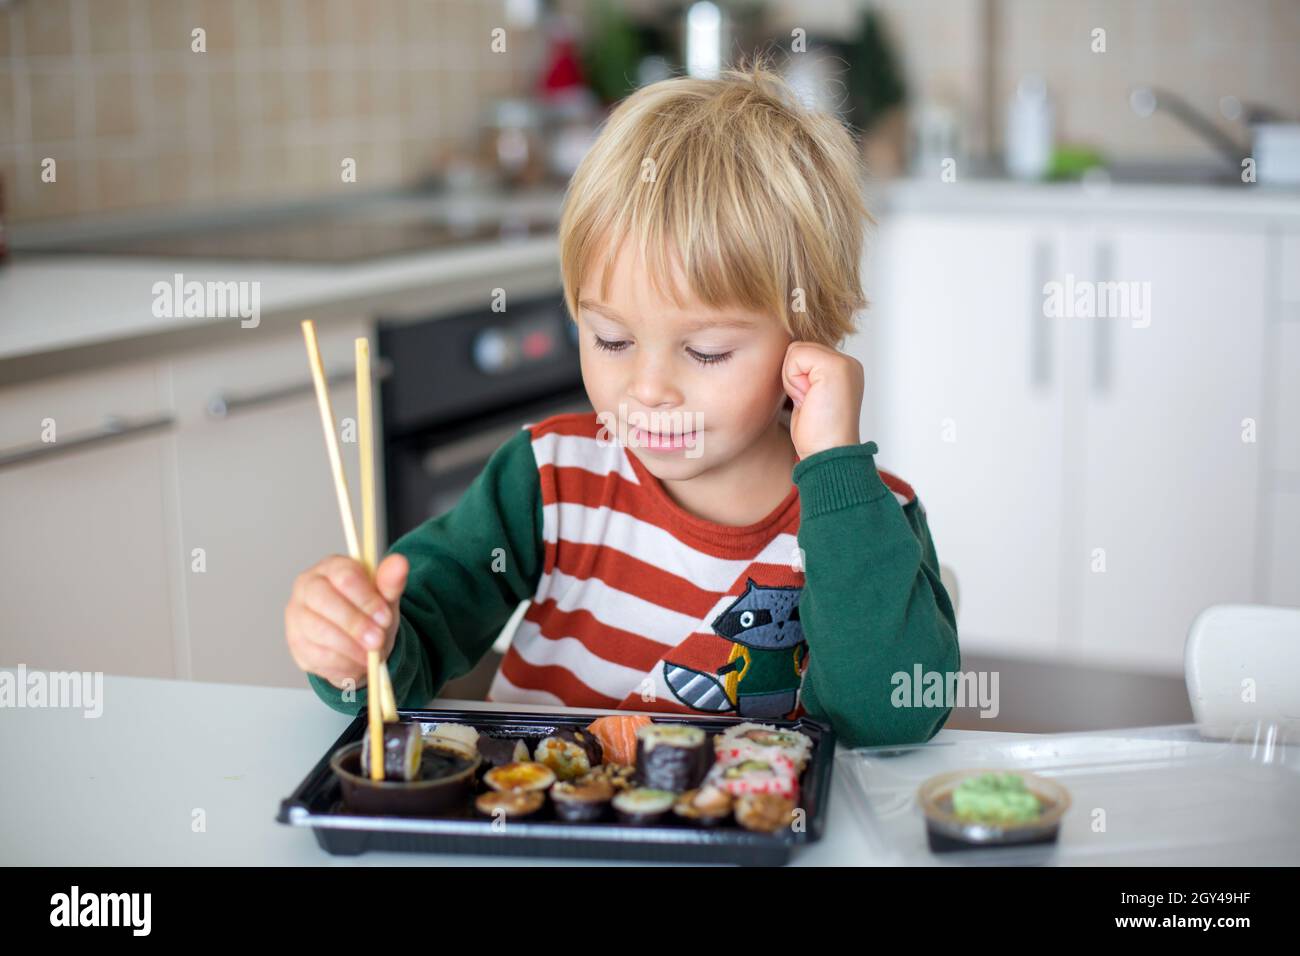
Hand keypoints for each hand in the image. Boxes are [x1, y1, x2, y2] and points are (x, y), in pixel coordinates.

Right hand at [285, 553, 408, 689]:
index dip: (366, 599)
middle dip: (355, 624)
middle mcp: (308, 586)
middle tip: (377, 640)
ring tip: (371, 654)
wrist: (360, 640)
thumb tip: (399, 563)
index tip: (385, 618)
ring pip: (319, 630)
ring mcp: (297, 615)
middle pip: (325, 601)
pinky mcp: (297, 642)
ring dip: (350, 646)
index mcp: (332, 567)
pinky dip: (342, 662)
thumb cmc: (369, 610)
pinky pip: (317, 654)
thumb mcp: (385, 597)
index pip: (345, 577)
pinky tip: (357, 661)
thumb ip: (391, 582)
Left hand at [781, 341, 862, 458]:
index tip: (809, 402)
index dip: (796, 378)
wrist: (827, 455)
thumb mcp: (808, 397)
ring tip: (809, 401)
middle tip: (809, 402)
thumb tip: (785, 358)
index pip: (803, 353)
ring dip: (793, 380)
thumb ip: (804, 374)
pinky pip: (796, 355)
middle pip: (798, 348)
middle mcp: (848, 364)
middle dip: (794, 377)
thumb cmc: (816, 435)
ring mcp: (845, 363)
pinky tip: (808, 399)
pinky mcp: (835, 366)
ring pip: (795, 350)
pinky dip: (793, 380)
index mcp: (843, 370)